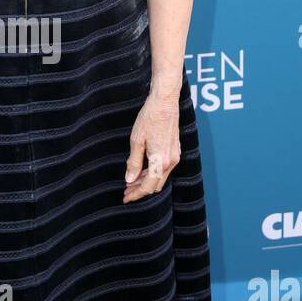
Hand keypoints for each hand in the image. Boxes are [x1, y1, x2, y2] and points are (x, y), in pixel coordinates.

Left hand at [123, 88, 180, 202]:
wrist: (165, 103)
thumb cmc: (149, 118)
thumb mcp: (136, 141)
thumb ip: (133, 163)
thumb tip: (129, 180)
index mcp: (160, 161)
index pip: (147, 186)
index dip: (135, 194)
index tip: (125, 197)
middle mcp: (170, 162)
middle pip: (155, 185)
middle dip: (140, 190)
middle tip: (126, 191)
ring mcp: (174, 157)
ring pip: (160, 178)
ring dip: (147, 182)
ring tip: (132, 182)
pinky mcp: (175, 151)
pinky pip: (164, 169)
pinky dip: (153, 174)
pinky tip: (142, 171)